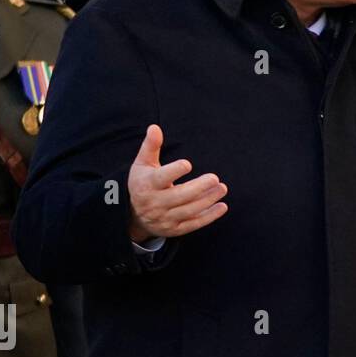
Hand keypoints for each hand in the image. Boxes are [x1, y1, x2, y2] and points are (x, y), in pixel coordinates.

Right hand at [127, 124, 228, 241]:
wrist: (133, 215)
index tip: (188, 164)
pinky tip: (222, 206)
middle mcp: (154, 203)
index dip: (173, 171)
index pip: (160, 179)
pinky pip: (194, 224)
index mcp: (146, 185)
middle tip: (215, 178)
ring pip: (189, 210)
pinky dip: (209, 216)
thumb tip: (155, 127)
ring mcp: (164, 218)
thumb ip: (150, 146)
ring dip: (208, 200)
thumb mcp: (142, 164)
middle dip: (198, 187)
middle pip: (179, 196)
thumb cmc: (143, 182)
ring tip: (222, 188)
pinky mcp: (174, 229)